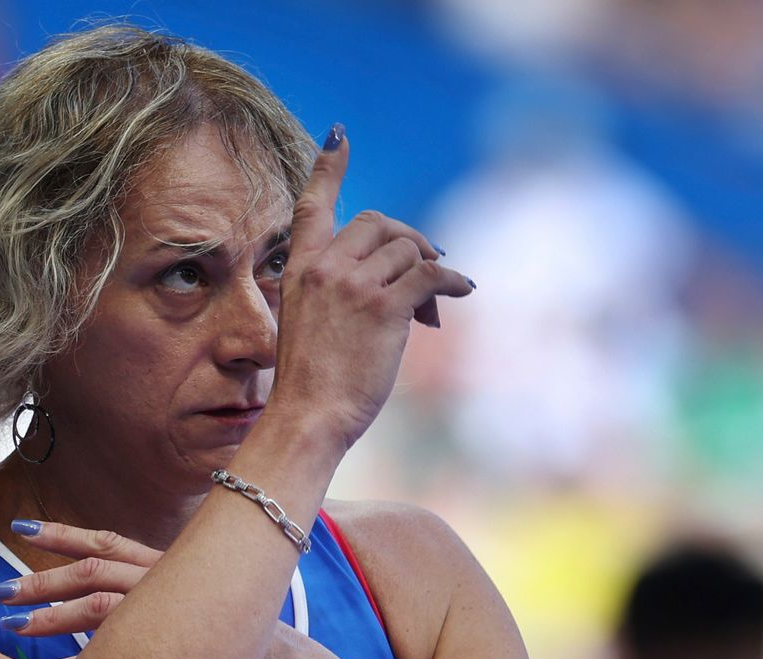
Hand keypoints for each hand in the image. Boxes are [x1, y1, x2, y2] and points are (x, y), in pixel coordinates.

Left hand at [0, 519, 344, 658]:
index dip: (63, 532)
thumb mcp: (193, 617)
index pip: (107, 540)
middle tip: (0, 586)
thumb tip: (100, 622)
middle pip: (93, 567)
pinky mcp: (180, 650)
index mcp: (168, 567)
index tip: (21, 525)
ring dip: (52, 616)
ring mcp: (175, 614)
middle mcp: (169, 582)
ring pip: (100, 603)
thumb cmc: (242, 653)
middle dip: (41, 575)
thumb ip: (151, 611)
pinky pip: (117, 653)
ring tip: (16, 626)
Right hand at [267, 126, 472, 450]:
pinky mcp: (384, 308)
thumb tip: (402, 286)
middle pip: (377, 223)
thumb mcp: (307, 327)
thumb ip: (337, 294)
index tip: (339, 135)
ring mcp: (353, 285)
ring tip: (427, 316)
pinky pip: (430, 275)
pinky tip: (463, 290)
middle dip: (407, 240)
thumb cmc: (309, 387)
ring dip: (427, 273)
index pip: (312, 206)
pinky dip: (452, 281)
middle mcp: (324, 268)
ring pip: (407, 251)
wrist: (306, 419)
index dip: (328, 169)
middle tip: (423, 269)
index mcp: (299, 270)